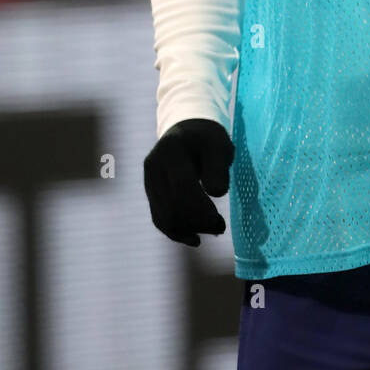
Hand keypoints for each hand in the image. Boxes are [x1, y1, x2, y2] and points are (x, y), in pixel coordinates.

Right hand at [143, 117, 233, 245]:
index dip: (202, 209)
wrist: (187, 131)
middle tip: (220, 227)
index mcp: (171, 151)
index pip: (183, 187)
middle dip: (197, 223)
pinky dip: (176, 232)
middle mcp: (154, 166)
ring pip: (164, 216)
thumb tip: (217, 193)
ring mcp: (149, 180)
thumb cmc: (207, 139)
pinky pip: (159, 218)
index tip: (221, 221)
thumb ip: (219, 167)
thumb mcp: (219, 145)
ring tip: (213, 230)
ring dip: (189, 229)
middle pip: (171, 206)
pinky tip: (194, 239)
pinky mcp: (150, 193)